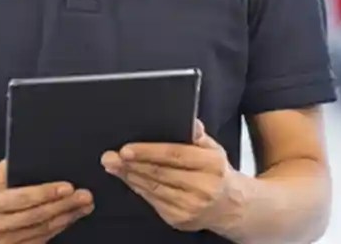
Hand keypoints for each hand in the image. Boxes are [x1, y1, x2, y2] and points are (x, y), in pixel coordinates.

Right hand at [0, 160, 93, 243]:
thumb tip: (44, 151)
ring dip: (66, 219)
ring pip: (40, 231)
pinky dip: (56, 230)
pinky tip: (70, 219)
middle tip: (86, 196)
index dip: (48, 193)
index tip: (69, 186)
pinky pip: (38, 241)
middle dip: (65, 206)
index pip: (23, 198)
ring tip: (84, 207)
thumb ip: (15, 165)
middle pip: (36, 216)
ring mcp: (1, 241)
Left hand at [102, 120, 241, 232]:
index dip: (148, 152)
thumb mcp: (214, 149)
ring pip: (153, 188)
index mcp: (212, 164)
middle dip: (131, 164)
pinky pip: (153, 201)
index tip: (126, 149)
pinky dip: (138, 189)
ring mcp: (191, 206)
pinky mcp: (180, 219)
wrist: (229, 206)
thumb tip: (189, 120)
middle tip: (110, 156)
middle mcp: (203, 187)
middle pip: (160, 173)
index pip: (175, 155)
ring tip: (114, 166)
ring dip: (130, 177)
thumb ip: (198, 135)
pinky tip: (129, 179)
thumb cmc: (216, 172)